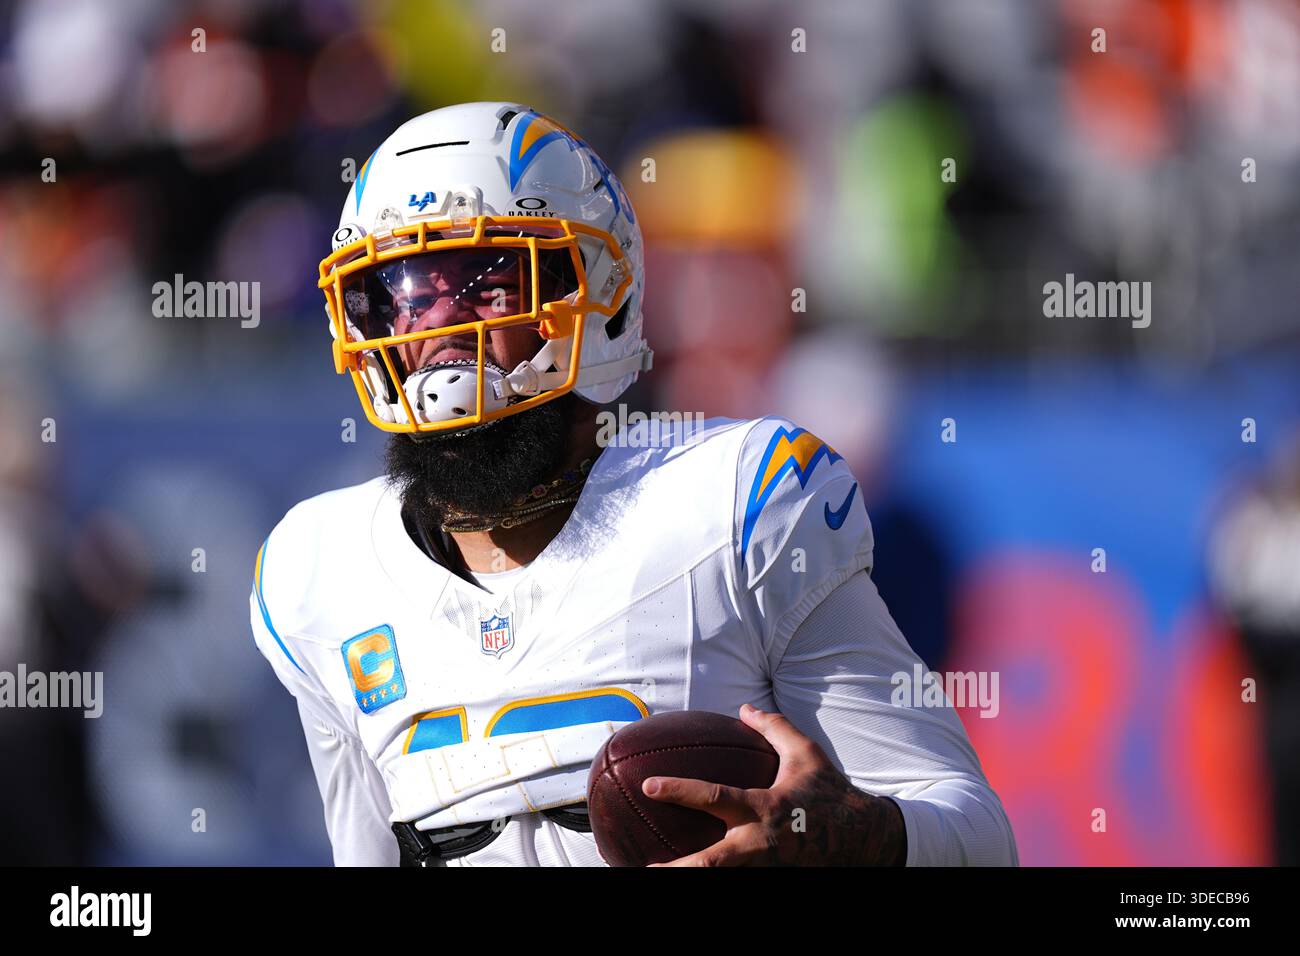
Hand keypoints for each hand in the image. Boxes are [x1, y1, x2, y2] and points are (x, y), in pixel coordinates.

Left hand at [641, 703, 906, 865]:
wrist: (867, 839)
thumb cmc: (831, 792)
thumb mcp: (806, 754)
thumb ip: (774, 728)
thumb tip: (745, 708)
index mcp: (765, 808)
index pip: (714, 797)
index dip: (680, 791)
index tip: (649, 786)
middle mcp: (761, 844)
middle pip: (711, 863)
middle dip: (676, 869)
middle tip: (643, 866)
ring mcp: (768, 869)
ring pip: (721, 881)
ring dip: (688, 881)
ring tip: (653, 877)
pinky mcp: (775, 880)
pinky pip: (741, 884)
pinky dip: (714, 882)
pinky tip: (688, 876)